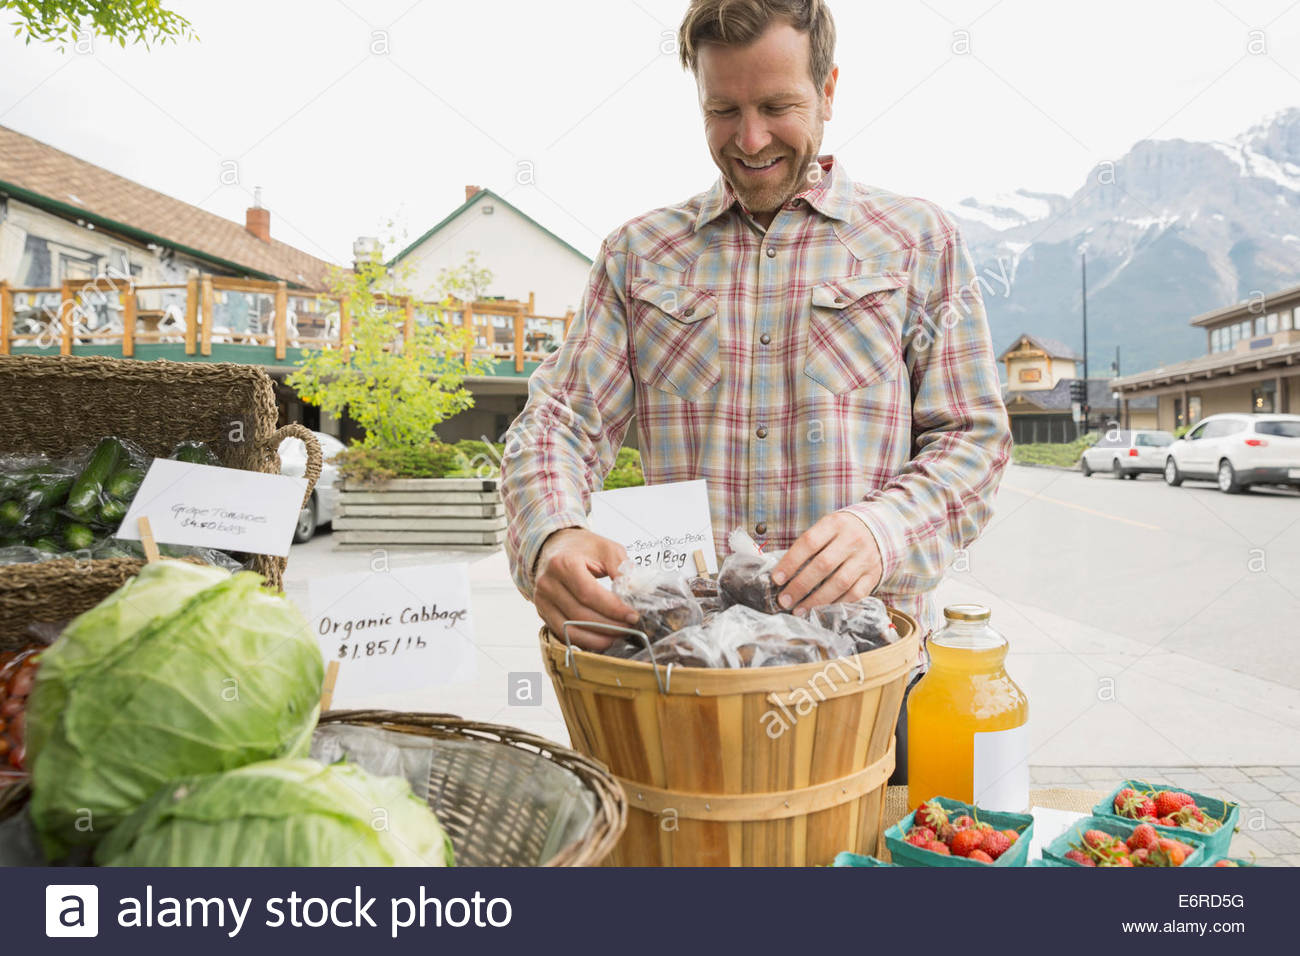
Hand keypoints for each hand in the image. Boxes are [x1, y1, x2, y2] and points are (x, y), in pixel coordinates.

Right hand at [534, 528, 637, 650]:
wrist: (555, 546)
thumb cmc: (582, 547)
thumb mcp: (606, 548)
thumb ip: (621, 569)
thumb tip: (634, 593)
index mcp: (563, 563)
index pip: (589, 594)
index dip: (612, 609)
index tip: (632, 616)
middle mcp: (548, 583)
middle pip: (580, 614)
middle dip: (609, 626)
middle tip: (630, 627)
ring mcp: (542, 600)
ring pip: (571, 628)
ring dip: (598, 638)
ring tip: (619, 635)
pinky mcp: (543, 612)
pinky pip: (564, 634)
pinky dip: (584, 640)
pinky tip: (602, 638)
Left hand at [770, 512, 882, 611]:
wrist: (882, 528)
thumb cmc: (843, 532)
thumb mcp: (827, 527)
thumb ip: (809, 545)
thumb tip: (783, 572)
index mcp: (835, 523)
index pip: (809, 542)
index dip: (791, 562)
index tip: (776, 579)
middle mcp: (852, 539)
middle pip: (823, 565)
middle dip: (800, 585)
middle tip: (784, 600)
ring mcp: (865, 558)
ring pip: (840, 583)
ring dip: (816, 600)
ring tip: (799, 610)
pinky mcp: (874, 575)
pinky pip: (855, 594)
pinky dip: (837, 604)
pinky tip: (822, 611)